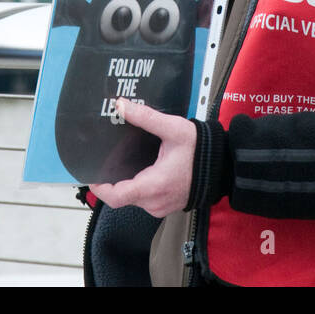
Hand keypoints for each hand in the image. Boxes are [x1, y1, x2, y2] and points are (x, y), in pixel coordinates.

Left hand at [90, 98, 195, 218]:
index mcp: (154, 185)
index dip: (100, 188)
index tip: (91, 175)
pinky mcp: (166, 206)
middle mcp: (155, 202)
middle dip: (112, 181)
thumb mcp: (173, 129)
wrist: (223, 167)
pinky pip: (144, 199)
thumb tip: (122, 106)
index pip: (116, 197)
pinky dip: (138, 186)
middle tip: (105, 162)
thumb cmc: (201, 151)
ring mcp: (160, 207)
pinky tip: (139, 169)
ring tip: (121, 163)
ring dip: (125, 183)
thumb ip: (146, 117)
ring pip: (133, 199)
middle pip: (122, 197)